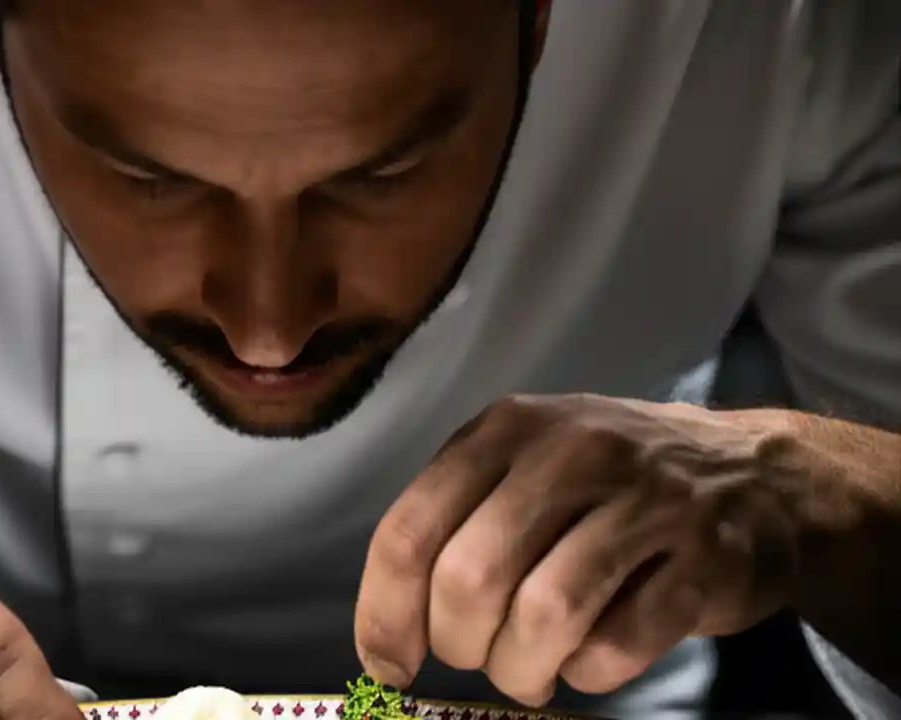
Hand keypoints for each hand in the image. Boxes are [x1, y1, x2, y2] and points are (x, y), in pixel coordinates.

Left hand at [355, 394, 802, 705]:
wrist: (754, 475)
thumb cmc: (609, 484)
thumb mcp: (522, 468)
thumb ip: (453, 526)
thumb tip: (387, 635)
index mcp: (505, 429)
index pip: (410, 531)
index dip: (385, 613)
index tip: (388, 661)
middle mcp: (571, 451)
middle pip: (470, 579)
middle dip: (459, 644)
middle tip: (477, 657)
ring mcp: (647, 499)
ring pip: (544, 615)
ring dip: (521, 669)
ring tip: (528, 672)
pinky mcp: (707, 556)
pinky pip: (618, 644)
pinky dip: (589, 672)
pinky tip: (589, 658)